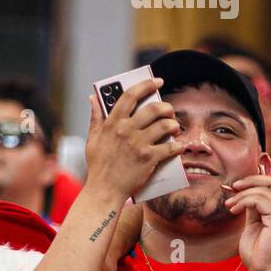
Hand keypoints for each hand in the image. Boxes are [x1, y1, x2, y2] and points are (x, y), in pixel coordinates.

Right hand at [83, 78, 180, 203]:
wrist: (104, 189)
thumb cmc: (99, 164)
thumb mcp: (92, 139)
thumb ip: (95, 117)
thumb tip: (93, 98)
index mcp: (112, 123)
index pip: (130, 96)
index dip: (146, 85)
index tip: (157, 81)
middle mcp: (126, 131)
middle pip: (154, 108)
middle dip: (166, 107)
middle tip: (169, 111)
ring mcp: (138, 144)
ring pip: (166, 125)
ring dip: (174, 125)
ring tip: (174, 128)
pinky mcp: (149, 159)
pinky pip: (171, 147)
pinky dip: (178, 146)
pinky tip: (178, 146)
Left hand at [226, 174, 270, 270]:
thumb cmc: (259, 254)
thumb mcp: (253, 225)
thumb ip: (253, 210)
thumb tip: (244, 196)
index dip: (254, 181)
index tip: (235, 189)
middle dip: (251, 180)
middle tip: (233, 188)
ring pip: (263, 190)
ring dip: (241, 195)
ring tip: (230, 206)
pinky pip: (260, 200)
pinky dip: (244, 201)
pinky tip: (234, 210)